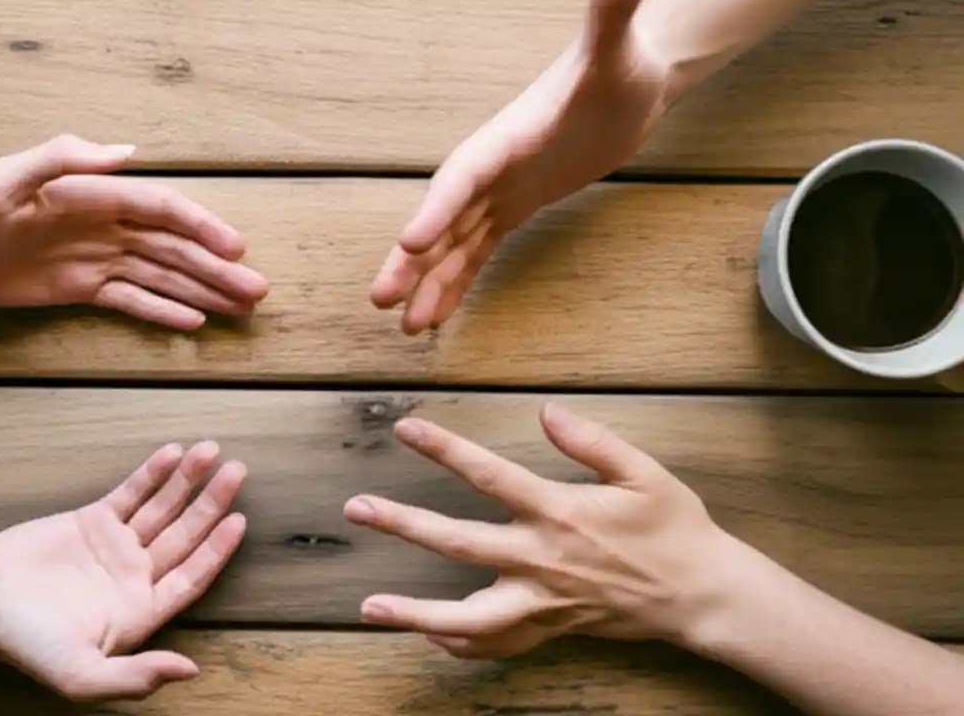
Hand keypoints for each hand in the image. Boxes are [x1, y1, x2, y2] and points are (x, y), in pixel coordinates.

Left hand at [0, 135, 269, 328]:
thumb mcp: (4, 179)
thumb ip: (62, 158)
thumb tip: (126, 153)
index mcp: (93, 194)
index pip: (161, 210)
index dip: (202, 227)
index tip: (235, 248)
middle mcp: (105, 227)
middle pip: (173, 249)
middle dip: (217, 269)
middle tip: (257, 292)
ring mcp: (98, 260)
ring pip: (162, 277)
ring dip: (203, 292)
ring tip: (243, 310)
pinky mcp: (84, 290)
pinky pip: (133, 302)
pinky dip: (164, 313)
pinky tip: (197, 324)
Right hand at [0, 442, 246, 700]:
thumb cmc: (26, 646)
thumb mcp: (81, 675)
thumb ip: (135, 677)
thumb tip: (190, 671)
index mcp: (140, 612)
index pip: (191, 576)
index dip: (217, 550)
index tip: (239, 520)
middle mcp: (133, 577)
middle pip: (184, 534)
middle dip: (212, 503)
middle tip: (238, 472)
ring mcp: (114, 546)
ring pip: (161, 508)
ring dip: (187, 481)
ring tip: (211, 451)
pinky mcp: (90, 522)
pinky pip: (130, 494)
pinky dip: (151, 474)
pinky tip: (172, 454)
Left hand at [344, 403, 737, 657]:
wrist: (701, 596)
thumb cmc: (674, 530)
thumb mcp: (643, 472)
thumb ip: (592, 440)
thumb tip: (546, 411)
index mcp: (560, 513)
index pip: (488, 476)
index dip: (445, 449)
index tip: (406, 429)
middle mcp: (541, 560)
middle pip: (457, 543)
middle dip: (402, 525)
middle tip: (357, 508)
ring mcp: (541, 601)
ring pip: (467, 617)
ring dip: (413, 614)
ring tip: (367, 609)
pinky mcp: (549, 627)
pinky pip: (495, 646)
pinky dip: (459, 645)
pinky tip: (428, 635)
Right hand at [370, 0, 667, 333]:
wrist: (628, 80)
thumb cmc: (622, 65)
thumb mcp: (617, 47)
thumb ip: (609, 14)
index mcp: (505, 136)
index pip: (463, 175)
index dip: (437, 209)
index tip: (410, 243)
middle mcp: (491, 166)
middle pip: (441, 218)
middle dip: (411, 259)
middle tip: (379, 297)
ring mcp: (498, 190)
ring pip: (453, 244)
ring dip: (427, 283)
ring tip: (404, 327)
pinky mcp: (513, 208)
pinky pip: (477, 252)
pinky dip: (456, 283)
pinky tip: (435, 318)